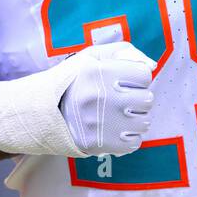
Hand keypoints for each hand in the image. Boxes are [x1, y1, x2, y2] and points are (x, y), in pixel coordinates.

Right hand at [57, 41, 156, 156]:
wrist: (45, 112)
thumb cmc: (73, 82)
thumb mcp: (91, 57)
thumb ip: (123, 52)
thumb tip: (151, 66)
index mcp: (98, 71)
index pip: (144, 74)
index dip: (136, 77)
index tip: (124, 82)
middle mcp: (101, 97)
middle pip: (147, 99)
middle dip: (137, 98)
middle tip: (122, 100)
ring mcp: (101, 123)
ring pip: (144, 122)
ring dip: (134, 119)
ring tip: (117, 115)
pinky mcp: (101, 144)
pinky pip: (135, 143)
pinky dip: (127, 138)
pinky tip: (114, 130)